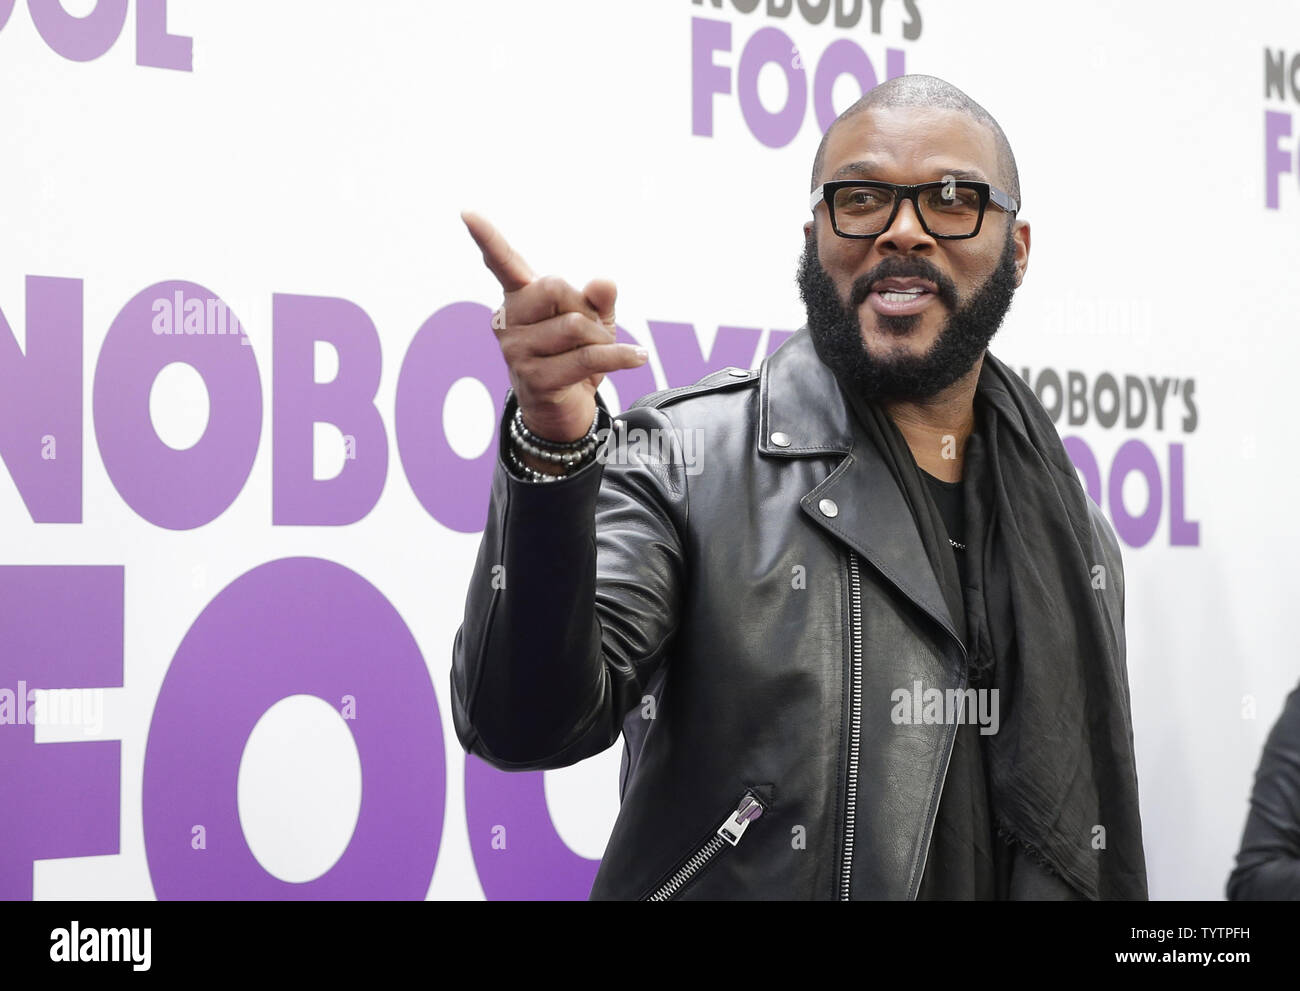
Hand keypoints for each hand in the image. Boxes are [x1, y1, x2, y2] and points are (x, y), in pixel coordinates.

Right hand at [460, 209, 647, 442]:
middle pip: (555, 286)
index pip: (503, 263)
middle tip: (592, 330)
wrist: (565, 410)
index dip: (487, 238)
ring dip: (602, 338)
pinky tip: (639, 358)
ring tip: (601, 352)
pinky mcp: (533, 378)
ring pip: (575, 325)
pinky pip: (587, 357)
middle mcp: (508, 321)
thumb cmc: (575, 355)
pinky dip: (619, 357)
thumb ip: (598, 298)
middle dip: (586, 306)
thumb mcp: (595, 321)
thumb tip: (603, 282)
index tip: (466, 212)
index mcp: (519, 298)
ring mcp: (516, 351)